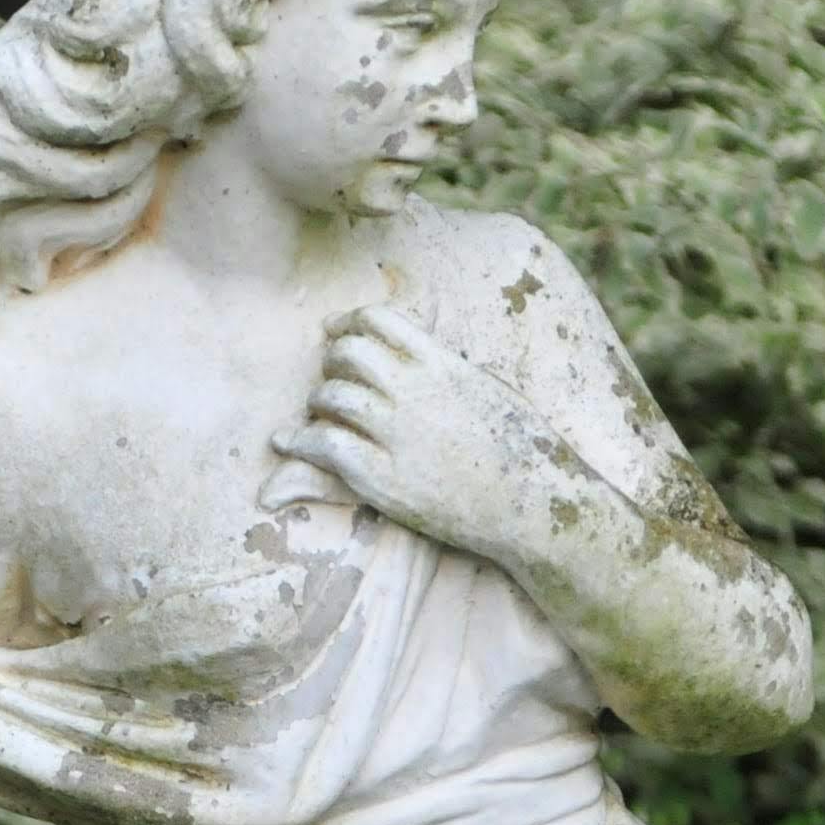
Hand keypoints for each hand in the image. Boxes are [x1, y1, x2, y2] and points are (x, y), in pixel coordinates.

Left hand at [278, 307, 566, 570]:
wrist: (535, 505)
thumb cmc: (523, 451)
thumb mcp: (489, 389)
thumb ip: (448, 369)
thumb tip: (422, 358)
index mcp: (444, 364)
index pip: (380, 320)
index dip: (349, 321)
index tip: (335, 330)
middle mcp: (416, 391)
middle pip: (349, 353)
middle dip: (332, 362)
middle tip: (331, 379)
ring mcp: (397, 433)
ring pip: (331, 395)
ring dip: (318, 402)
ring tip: (318, 414)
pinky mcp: (383, 477)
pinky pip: (324, 445)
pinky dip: (300, 440)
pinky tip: (290, 442)